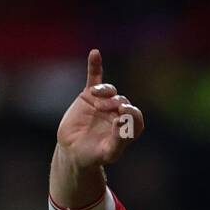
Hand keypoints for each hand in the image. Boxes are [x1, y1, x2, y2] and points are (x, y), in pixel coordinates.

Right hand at [56, 49, 144, 169]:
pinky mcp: (89, 95)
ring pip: (110, 91)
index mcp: (127, 128)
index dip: (132, 114)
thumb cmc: (94, 156)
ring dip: (105, 92)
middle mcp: (118, 114)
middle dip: (115, 104)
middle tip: (102, 109)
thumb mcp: (109, 153)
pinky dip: (94, 66)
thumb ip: (119, 139)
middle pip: (123, 102)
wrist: (72, 151)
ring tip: (96, 100)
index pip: (136, 117)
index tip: (122, 114)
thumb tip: (123, 120)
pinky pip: (94, 77)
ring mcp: (104, 103)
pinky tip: (95, 53)